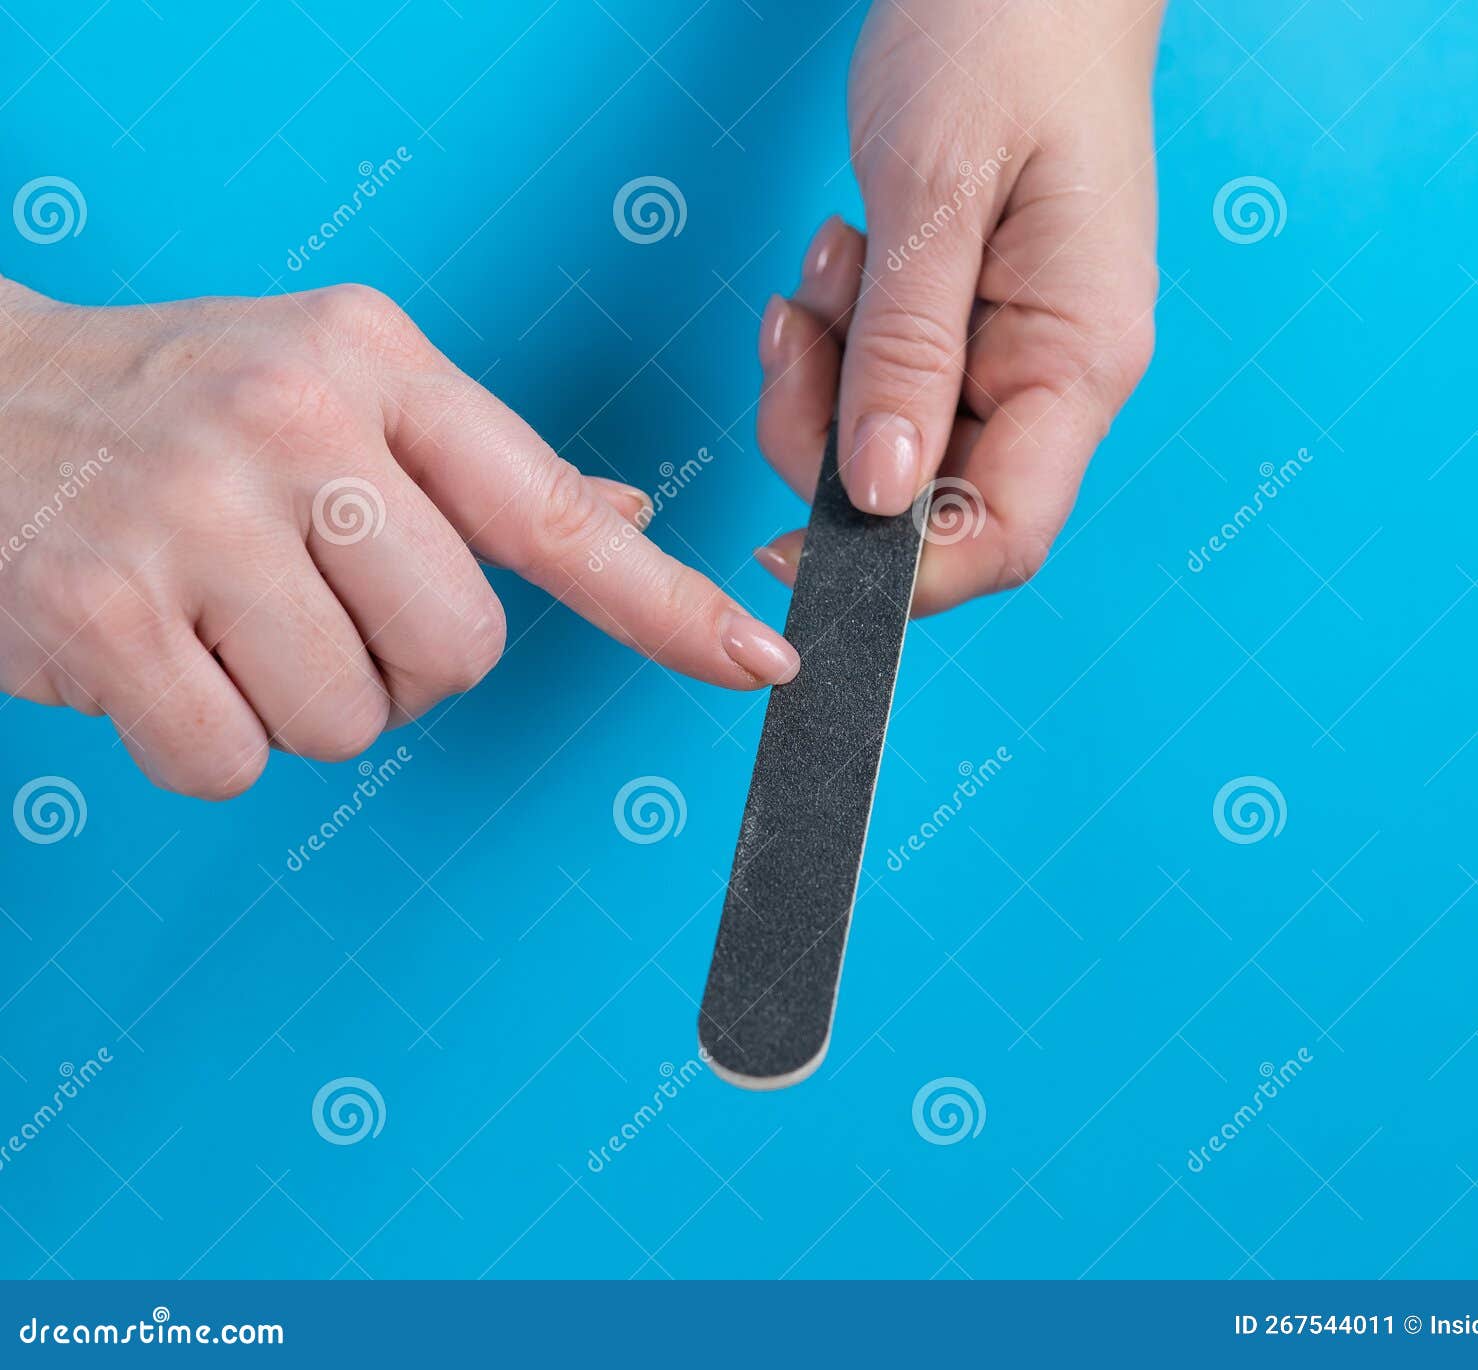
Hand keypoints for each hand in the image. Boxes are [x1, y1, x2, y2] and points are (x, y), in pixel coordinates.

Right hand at [0, 279, 797, 798]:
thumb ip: (476, 464)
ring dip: (299, 700)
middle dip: (403, 663)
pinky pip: (235, 763)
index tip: (756, 660)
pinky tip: (158, 653)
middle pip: (462, 649)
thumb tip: (620, 513)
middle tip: (310, 601)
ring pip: (352, 720)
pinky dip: (202, 737)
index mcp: (375, 364)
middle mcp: (294, 422)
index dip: (666, 604)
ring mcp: (193, 514)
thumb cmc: (174, 405)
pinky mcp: (102, 612)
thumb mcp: (332, 383)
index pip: (555, 512)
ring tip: (223, 615)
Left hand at [754, 0, 1161, 613]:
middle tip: (797, 338)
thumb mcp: (937, 192)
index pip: (1004, 533)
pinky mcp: (968, 328)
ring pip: (892, 447)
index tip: (792, 541)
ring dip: (827, 383)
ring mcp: (1012, 354)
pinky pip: (885, 386)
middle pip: (930, 499)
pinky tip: (843, 266)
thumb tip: (879, 494)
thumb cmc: (1006, 33)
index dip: (903, 571)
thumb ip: (906, 352)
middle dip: (832, 445)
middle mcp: (1055, 375)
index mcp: (1078, 358)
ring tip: (829, 271)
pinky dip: (838, 346)